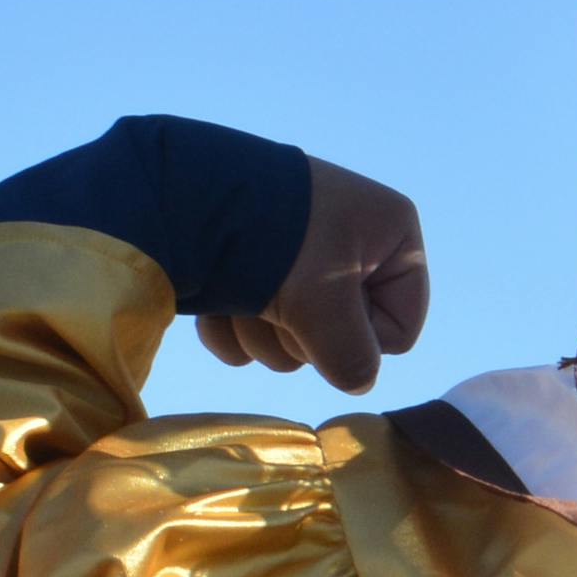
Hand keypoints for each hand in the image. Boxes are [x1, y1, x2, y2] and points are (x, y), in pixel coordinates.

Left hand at [195, 158, 430, 393]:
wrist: (176, 195)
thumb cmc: (271, 238)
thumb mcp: (322, 301)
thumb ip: (351, 356)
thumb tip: (358, 382)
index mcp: (389, 236)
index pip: (399, 329)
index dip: (360, 338)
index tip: (326, 315)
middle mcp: (348, 245)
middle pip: (338, 339)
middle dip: (297, 336)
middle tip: (274, 305)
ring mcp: (295, 258)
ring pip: (290, 341)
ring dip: (258, 334)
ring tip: (236, 299)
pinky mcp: (247, 271)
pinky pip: (251, 331)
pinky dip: (229, 330)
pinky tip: (212, 307)